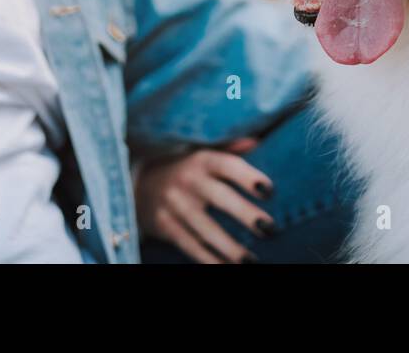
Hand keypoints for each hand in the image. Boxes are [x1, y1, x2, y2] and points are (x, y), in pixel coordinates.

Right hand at [136, 142, 275, 263]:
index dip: (248, 177)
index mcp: (201, 159)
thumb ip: (229, 149)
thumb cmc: (185, 168)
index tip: (269, 191)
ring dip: (230, 247)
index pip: (228, 165)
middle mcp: (188, 180)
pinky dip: (209, 259)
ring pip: (206, 229)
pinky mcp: (164, 225)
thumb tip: (256, 141)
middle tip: (269, 229)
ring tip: (251, 260)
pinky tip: (228, 267)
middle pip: (221, 198)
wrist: (139, 182)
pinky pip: (190, 246)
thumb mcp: (202, 152)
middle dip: (246, 214)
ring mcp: (174, 204)